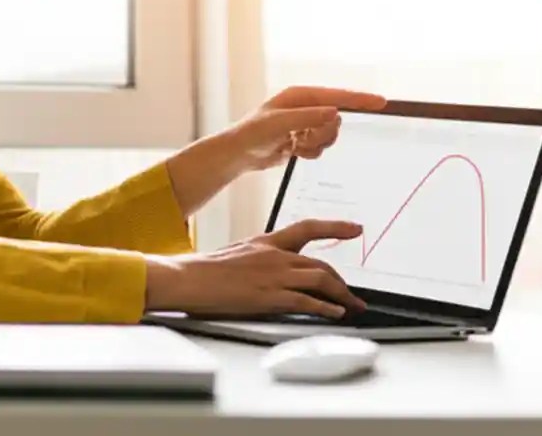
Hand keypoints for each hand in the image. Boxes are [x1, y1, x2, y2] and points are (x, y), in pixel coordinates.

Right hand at [143, 219, 366, 317]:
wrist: (187, 278)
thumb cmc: (203, 270)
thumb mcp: (235, 255)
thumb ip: (257, 260)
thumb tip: (269, 271)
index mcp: (266, 242)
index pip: (307, 228)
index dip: (335, 227)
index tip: (355, 228)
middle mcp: (275, 255)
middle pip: (321, 262)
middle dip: (342, 280)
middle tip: (352, 293)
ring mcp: (274, 275)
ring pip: (321, 278)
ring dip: (342, 294)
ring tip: (352, 307)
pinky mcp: (270, 296)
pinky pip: (308, 301)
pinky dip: (326, 308)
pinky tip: (335, 313)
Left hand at [229, 86, 386, 170]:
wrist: (239, 154)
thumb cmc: (253, 133)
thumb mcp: (279, 123)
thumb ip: (308, 118)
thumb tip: (336, 112)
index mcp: (301, 95)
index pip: (337, 96)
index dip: (360, 99)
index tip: (382, 102)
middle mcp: (306, 106)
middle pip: (336, 120)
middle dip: (323, 133)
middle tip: (301, 137)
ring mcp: (305, 123)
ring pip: (330, 136)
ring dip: (316, 144)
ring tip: (295, 144)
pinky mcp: (303, 139)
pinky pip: (321, 148)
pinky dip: (310, 152)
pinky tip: (293, 151)